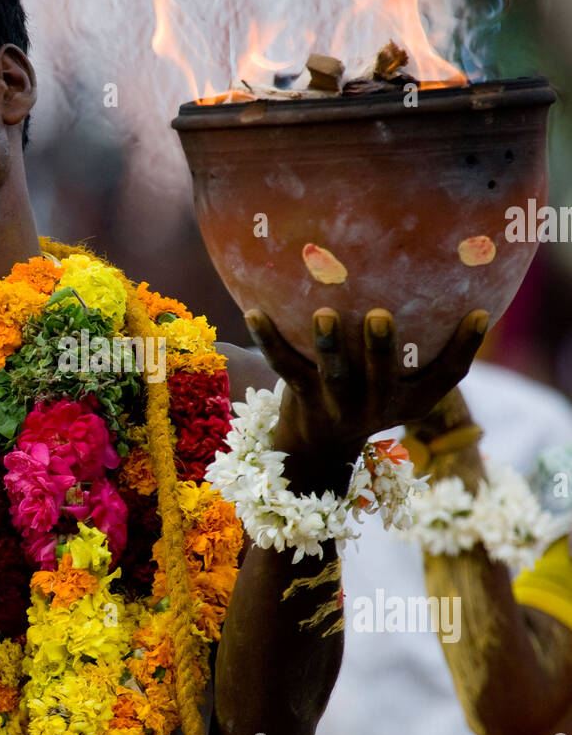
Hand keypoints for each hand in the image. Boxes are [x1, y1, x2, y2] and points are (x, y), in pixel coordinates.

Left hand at [245, 306, 488, 461]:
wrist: (319, 445)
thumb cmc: (372, 394)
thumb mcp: (405, 382)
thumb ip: (429, 345)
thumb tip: (466, 289)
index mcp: (409, 400)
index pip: (445, 378)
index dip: (466, 348)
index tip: (479, 313)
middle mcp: (375, 406)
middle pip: (382, 379)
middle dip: (381, 349)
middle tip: (380, 315)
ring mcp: (336, 405)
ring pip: (333, 376)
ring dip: (328, 346)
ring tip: (324, 315)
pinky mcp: (301, 398)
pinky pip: (283, 367)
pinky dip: (268, 340)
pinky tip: (254, 312)